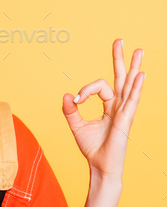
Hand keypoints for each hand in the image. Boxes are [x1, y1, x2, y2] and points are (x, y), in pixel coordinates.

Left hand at [61, 38, 144, 180]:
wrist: (99, 166)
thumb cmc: (92, 148)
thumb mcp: (76, 126)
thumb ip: (71, 110)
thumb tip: (66, 95)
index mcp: (109, 106)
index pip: (100, 87)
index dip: (85, 90)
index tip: (76, 99)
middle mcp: (119, 106)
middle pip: (121, 78)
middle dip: (120, 59)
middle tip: (120, 40)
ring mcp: (124, 112)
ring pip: (129, 85)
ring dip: (133, 67)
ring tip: (138, 50)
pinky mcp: (125, 121)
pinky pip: (131, 101)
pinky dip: (135, 87)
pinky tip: (140, 75)